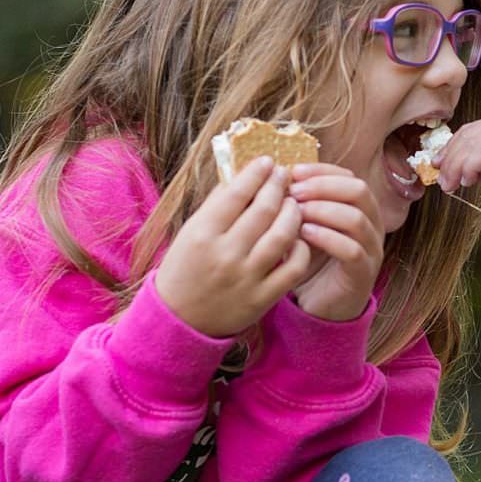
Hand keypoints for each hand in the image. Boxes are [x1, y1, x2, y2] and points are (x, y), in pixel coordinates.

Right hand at [155, 156, 311, 336]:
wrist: (179, 320)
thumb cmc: (184, 269)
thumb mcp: (190, 233)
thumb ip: (217, 206)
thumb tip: (245, 174)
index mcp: (202, 234)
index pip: (236, 192)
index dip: (256, 172)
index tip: (267, 161)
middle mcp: (225, 254)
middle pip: (264, 209)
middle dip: (278, 186)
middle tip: (284, 174)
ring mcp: (247, 277)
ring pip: (284, 234)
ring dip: (293, 212)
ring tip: (292, 203)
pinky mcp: (263, 297)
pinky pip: (294, 266)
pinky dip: (301, 247)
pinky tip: (297, 237)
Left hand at [288, 163, 384, 321]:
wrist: (320, 306)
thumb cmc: (310, 262)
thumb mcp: (304, 226)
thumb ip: (299, 203)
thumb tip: (277, 176)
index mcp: (361, 209)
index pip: (349, 176)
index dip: (322, 171)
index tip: (293, 172)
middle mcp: (372, 226)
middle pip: (359, 190)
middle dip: (323, 186)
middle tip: (294, 192)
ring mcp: (371, 250)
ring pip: (357, 219)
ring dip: (323, 210)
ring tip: (296, 213)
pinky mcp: (363, 274)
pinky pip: (352, 250)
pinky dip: (327, 238)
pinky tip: (304, 234)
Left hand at [432, 117, 480, 201]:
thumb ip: (478, 166)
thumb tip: (453, 169)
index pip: (470, 130)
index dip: (450, 147)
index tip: (437, 164)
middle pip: (468, 135)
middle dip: (449, 159)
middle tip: (442, 181)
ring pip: (472, 144)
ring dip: (456, 166)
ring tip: (451, 185)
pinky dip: (470, 167)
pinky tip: (468, 181)